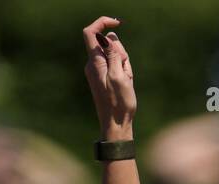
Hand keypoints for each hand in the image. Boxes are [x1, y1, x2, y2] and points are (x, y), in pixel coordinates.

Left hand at [83, 16, 136, 138]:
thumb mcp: (119, 76)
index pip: (91, 32)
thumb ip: (113, 54)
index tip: (117, 23)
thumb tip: (107, 36)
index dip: (102, 23)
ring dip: (124, 64)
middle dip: (121, 51)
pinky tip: (126, 85)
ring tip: (126, 81)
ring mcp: (98, 72)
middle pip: (107, 44)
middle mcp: (93, 64)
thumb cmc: (119, 104)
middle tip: (125, 71)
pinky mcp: (104, 78)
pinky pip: (115, 67)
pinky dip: (123, 71)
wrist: (116, 125)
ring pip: (114, 55)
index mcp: (95, 62)